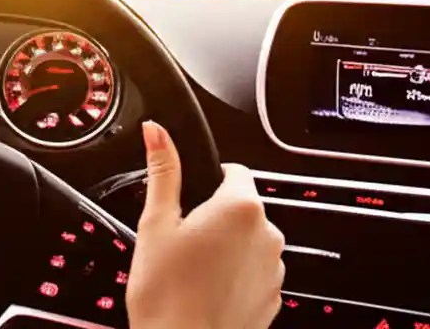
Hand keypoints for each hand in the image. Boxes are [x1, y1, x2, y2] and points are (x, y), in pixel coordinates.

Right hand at [126, 121, 284, 328]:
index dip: (206, 181)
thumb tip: (157, 132)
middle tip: (179, 240)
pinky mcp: (273, 297)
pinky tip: (204, 289)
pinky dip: (233, 275)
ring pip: (247, 241)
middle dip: (213, 217)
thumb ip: (163, 171)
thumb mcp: (155, 223)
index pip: (234, 171)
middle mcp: (266, 235)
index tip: (185, 200)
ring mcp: (274, 268)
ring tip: (190, 269)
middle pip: (240, 207)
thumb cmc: (167, 293)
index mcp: (239, 207)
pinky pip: (253, 272)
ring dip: (225, 247)